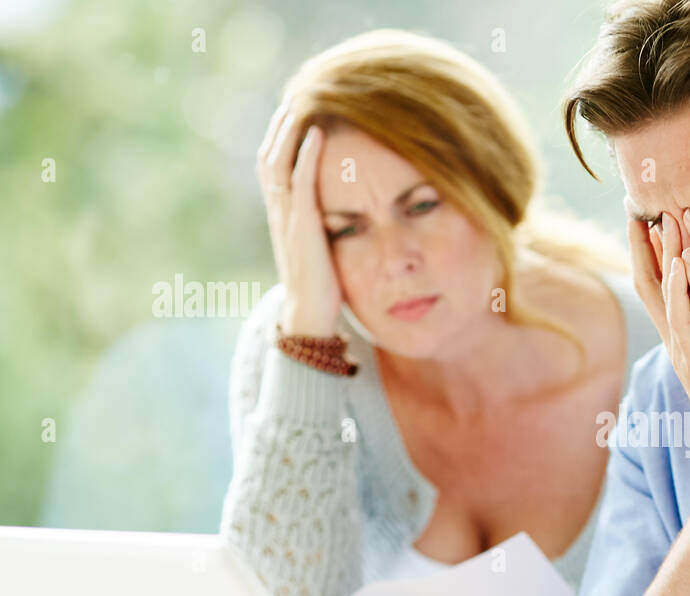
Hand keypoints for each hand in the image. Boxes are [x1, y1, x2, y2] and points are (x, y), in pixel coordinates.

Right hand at [256, 100, 340, 335]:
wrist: (310, 316)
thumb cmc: (320, 286)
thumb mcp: (318, 249)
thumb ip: (318, 227)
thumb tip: (332, 212)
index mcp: (281, 217)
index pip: (272, 167)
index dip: (278, 139)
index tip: (292, 114)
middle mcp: (279, 213)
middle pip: (269, 157)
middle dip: (279, 126)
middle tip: (293, 97)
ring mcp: (288, 219)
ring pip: (279, 163)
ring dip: (289, 131)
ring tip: (302, 103)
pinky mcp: (304, 227)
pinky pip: (301, 182)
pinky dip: (306, 155)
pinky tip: (317, 134)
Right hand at [626, 206, 689, 488]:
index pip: (675, 276)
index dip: (664, 243)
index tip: (660, 205)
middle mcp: (687, 336)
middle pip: (659, 279)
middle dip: (648, 241)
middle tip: (640, 201)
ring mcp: (689, 350)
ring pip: (669, 294)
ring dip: (665, 254)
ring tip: (662, 218)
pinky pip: (684, 322)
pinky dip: (678, 292)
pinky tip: (678, 264)